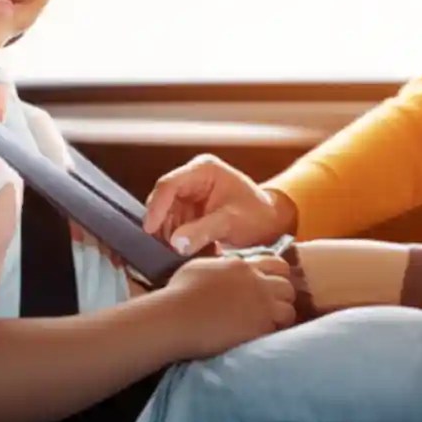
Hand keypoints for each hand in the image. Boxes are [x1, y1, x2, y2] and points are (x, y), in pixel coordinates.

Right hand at [144, 154, 296, 255]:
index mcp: (203, 170)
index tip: (150, 229)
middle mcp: (193, 178)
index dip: (157, 207)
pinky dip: (177, 236)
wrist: (271, 221)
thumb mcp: (231, 221)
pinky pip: (174, 222)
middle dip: (162, 223)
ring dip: (169, 232)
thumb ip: (203, 230)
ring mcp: (190, 193)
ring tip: (179, 250)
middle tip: (164, 246)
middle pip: (163, 199)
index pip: (169, 185)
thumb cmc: (257, 214)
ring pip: (166, 213)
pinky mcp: (190, 208)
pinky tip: (184, 249)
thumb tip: (176, 244)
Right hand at [161, 255, 296, 359]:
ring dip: (280, 318)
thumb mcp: (199, 267)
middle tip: (268, 308)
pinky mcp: (260, 330)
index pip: (278, 265)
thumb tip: (224, 266)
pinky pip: (278, 331)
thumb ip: (220, 266)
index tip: (266, 287)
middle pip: (288, 288)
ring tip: (264, 325)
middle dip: (281, 298)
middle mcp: (257, 284)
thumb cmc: (179, 292)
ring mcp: (261, 308)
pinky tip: (258, 337)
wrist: (177, 318)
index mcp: (243, 266)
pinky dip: (271, 334)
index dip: (276, 277)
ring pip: (289, 311)